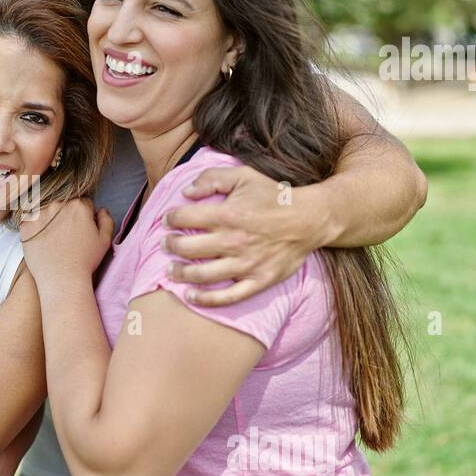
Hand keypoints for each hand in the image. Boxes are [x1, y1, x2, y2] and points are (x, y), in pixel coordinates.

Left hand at [21, 199, 113, 278]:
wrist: (62, 279)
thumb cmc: (85, 262)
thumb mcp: (104, 241)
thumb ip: (106, 220)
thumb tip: (101, 210)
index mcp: (78, 206)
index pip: (81, 204)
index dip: (83, 217)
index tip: (79, 230)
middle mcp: (58, 205)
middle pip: (63, 206)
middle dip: (65, 217)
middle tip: (66, 237)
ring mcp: (39, 214)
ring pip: (46, 213)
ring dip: (49, 221)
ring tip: (54, 241)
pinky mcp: (26, 225)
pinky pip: (30, 222)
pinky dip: (35, 230)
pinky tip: (42, 243)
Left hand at [162, 164, 325, 306]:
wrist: (310, 219)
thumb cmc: (274, 197)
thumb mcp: (244, 176)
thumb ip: (212, 178)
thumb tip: (185, 192)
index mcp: (227, 214)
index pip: (185, 218)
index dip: (171, 219)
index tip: (168, 220)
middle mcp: (233, 241)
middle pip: (187, 249)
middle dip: (170, 246)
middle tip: (165, 245)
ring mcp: (246, 264)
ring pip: (202, 275)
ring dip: (180, 274)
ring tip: (171, 270)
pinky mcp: (258, 281)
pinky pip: (228, 297)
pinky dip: (206, 299)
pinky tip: (191, 296)